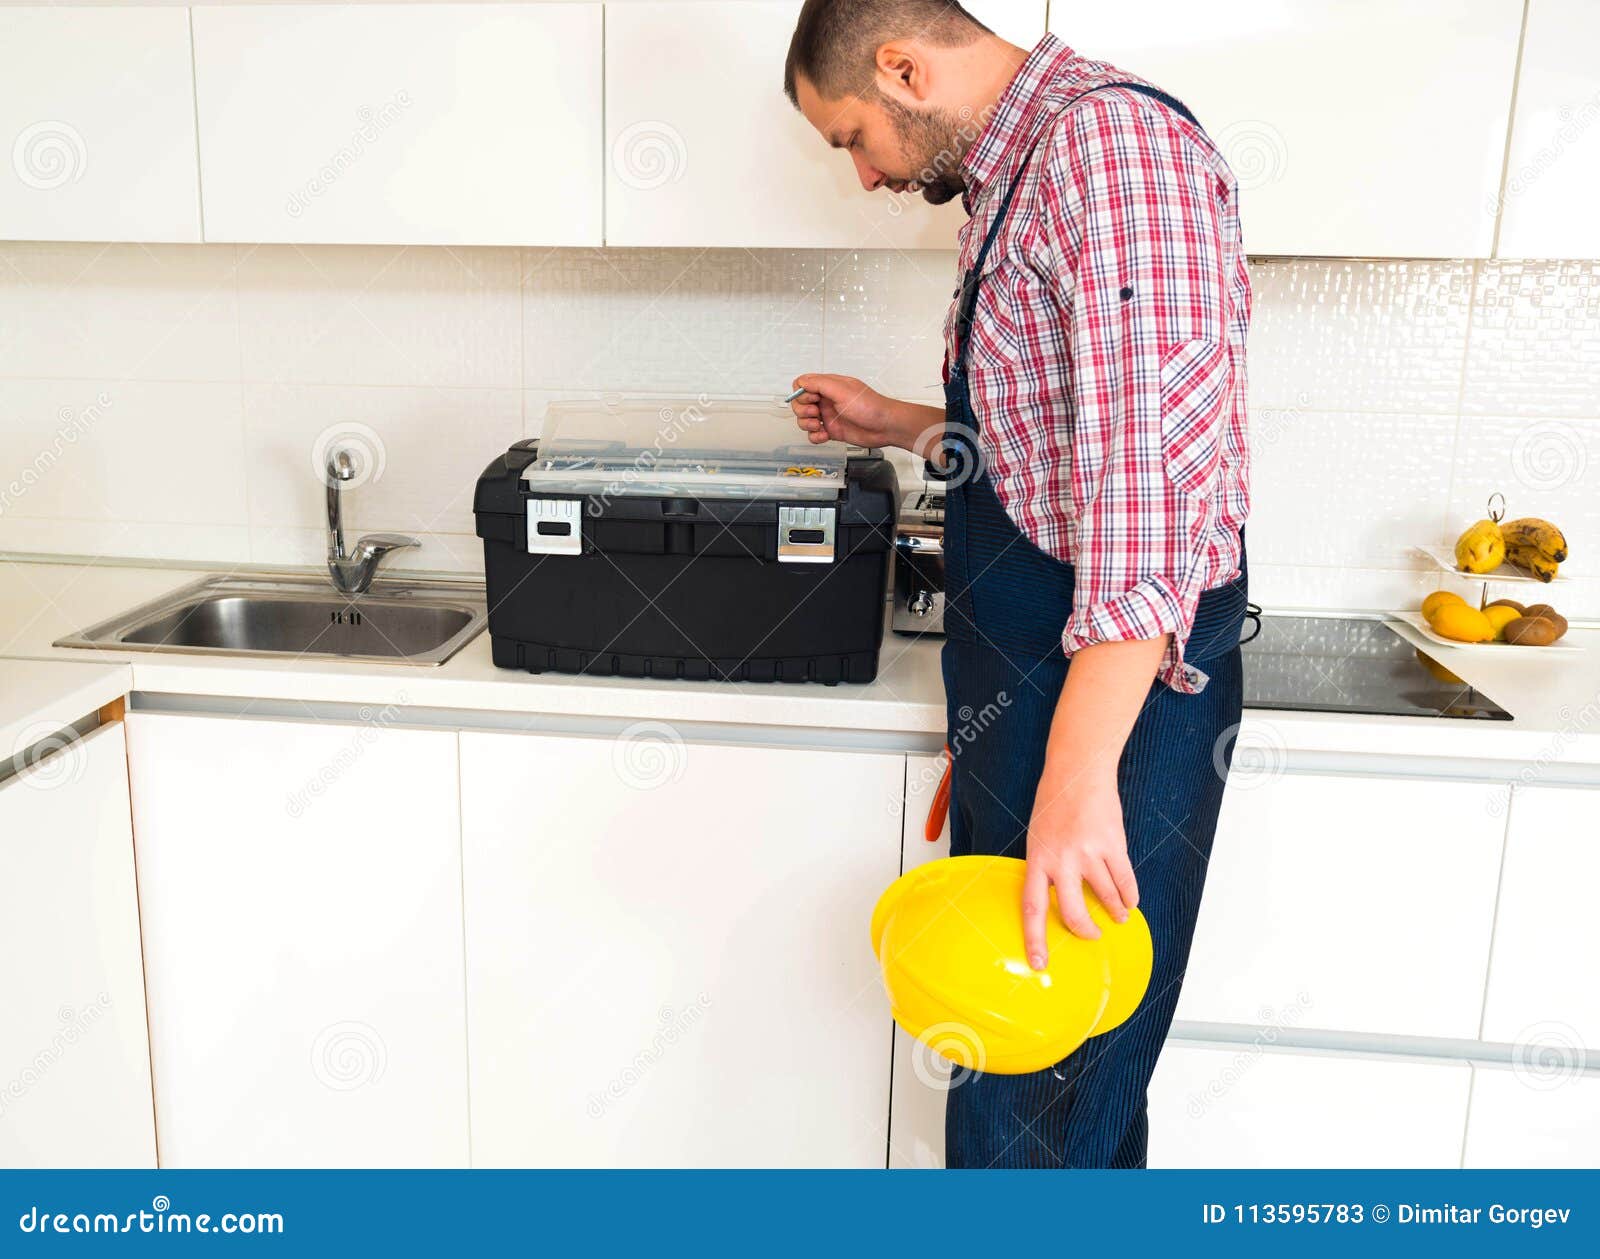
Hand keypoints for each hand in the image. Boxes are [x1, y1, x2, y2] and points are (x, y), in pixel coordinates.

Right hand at [789, 374, 926, 451]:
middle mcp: (827, 400)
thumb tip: (801, 382)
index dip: (801, 393)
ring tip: (820, 426)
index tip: (811, 399)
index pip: (803, 385)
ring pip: (805, 420)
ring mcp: (829, 415)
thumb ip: (819, 384)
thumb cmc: (870, 407)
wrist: (885, 427)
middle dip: (803, 410)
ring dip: (807, 424)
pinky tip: (824, 436)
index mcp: (829, 386)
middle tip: (816, 414)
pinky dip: (815, 437)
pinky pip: (814, 434)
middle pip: (800, 404)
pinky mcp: (832, 431)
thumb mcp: (842, 390)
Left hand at [1021, 768, 1137, 966]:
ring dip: (1115, 912)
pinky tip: (1130, 901)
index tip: (1039, 963)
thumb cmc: (1054, 803)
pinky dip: (1130, 896)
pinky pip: (1125, 882)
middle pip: (1073, 913)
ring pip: (1106, 899)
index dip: (1035, 939)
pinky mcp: (1112, 845)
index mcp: (1037, 860)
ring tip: (1119, 916)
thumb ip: (1047, 866)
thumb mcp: (1038, 836)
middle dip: (1085, 932)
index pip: (1032, 908)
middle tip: (1093, 936)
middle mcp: (1061, 860)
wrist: (1078, 772)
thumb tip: (1058, 897)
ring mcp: (1088, 854)